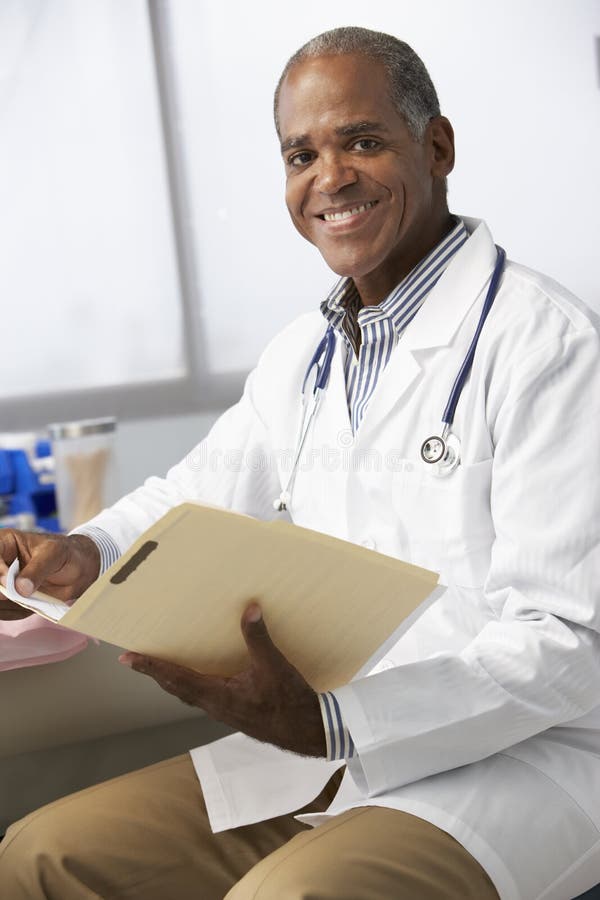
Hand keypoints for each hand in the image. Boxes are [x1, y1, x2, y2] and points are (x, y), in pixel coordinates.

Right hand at [0, 530, 100, 618]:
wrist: (78, 571)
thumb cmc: (65, 554)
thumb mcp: (54, 555)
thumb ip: (37, 569)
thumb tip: (20, 588)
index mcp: (4, 542)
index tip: (5, 581)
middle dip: (0, 593)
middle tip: (12, 597)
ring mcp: (0, 582)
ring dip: (5, 605)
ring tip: (28, 600)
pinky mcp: (6, 598)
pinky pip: (2, 611)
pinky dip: (11, 613)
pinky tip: (29, 606)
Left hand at [120, 603, 326, 757]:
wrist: (307, 732)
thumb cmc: (289, 703)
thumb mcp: (275, 667)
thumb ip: (258, 638)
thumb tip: (250, 609)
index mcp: (218, 695)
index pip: (176, 678)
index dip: (151, 667)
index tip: (128, 658)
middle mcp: (214, 705)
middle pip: (175, 687)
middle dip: (155, 672)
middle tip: (135, 659)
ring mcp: (223, 710)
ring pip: (188, 692)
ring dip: (171, 678)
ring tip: (160, 664)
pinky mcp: (233, 710)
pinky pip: (202, 695)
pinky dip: (191, 682)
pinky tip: (200, 674)